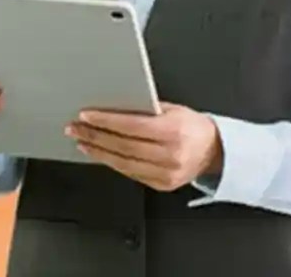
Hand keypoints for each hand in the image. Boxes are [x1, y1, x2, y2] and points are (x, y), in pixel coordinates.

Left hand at [66, 102, 222, 191]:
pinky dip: (112, 163)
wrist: (215, 151)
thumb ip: (148, 109)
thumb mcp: (174, 110)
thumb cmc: (193, 127)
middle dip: (95, 136)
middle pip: (123, 146)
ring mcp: (165, 173)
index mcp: (173, 131)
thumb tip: (116, 105)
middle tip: (75, 128)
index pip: (132, 126)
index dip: (106, 122)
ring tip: (82, 141)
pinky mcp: (161, 184)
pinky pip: (130, 173)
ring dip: (98, 151)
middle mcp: (170, 154)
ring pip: (123, 163)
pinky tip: (101, 154)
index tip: (87, 116)